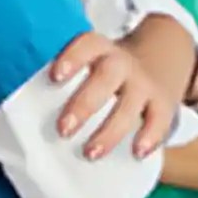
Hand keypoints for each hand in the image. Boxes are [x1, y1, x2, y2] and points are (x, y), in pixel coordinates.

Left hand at [53, 32, 175, 159]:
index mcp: (101, 50)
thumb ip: (71, 85)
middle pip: (106, 76)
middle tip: (62, 130)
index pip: (87, 45)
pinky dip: (150, 135)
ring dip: (110, 130)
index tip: (55, 76)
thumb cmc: (110, 72)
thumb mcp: (95, 63)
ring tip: (90, 153)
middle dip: (84, 103)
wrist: (164, 54)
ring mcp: (145, 82)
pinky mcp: (163, 101)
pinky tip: (137, 151)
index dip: (72, 58)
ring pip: (130, 103)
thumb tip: (33, 125)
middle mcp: (123, 63)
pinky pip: (159, 118)